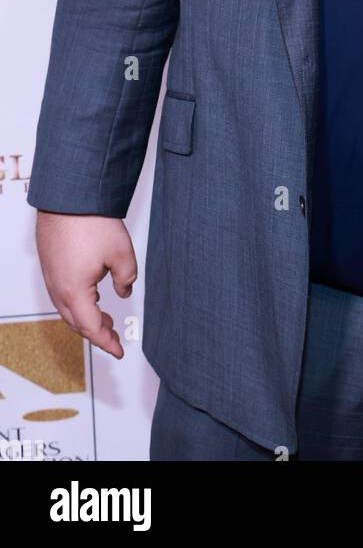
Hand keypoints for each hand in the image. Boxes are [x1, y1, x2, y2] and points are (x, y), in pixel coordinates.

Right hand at [34, 211, 137, 359]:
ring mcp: (52, 276)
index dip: (106, 342)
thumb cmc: (90, 221)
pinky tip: (92, 294)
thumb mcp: (121, 253)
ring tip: (106, 319)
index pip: (91, 328)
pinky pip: (63, 293)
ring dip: (87, 317)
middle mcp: (58, 288)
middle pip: (77, 321)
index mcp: (74, 292)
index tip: (118, 350)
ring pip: (68, 308)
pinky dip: (78, 302)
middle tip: (114, 336)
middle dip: (97, 332)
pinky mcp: (51, 264)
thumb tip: (124, 292)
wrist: (68, 197)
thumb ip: (126, 278)